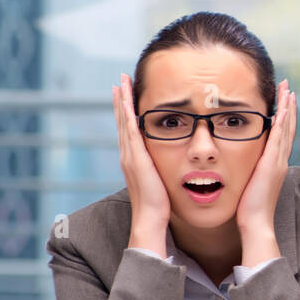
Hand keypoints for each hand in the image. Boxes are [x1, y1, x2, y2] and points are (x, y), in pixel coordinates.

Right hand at [113, 73, 170, 255]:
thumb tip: (179, 162)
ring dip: (122, 100)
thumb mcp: (163, 181)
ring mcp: (129, 155)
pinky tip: (128, 97)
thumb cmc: (161, 205)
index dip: (129, 112)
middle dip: (122, 100)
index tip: (128, 94)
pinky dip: (127, 111)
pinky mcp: (134, 156)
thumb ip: (166, 169)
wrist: (151, 219)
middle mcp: (129, 155)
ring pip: (124, 121)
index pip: (131, 130)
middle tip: (121, 80)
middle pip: (123, 121)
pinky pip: (129, 128)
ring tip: (121, 82)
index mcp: (136, 160)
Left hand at [234, 79, 294, 260]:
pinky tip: (282, 109)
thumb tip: (237, 163)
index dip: (284, 117)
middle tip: (288, 87)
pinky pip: (279, 139)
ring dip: (287, 109)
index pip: (282, 135)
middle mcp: (280, 160)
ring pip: (286, 129)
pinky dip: (282, 123)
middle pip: (288, 127)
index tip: (283, 101)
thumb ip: (248, 171)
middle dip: (288, 107)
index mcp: (274, 164)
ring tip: (288, 91)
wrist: (255, 222)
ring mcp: (278, 162)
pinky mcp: (272, 164)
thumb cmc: (248, 208)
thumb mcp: (249, 184)